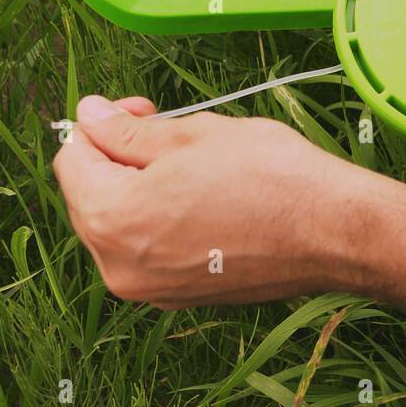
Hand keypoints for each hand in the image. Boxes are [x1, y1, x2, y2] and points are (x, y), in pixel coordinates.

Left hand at [53, 96, 385, 308]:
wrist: (333, 232)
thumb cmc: (271, 177)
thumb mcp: (194, 134)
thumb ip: (129, 130)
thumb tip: (89, 115)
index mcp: (112, 217)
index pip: (72, 159)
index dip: (101, 123)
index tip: (142, 109)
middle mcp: (118, 265)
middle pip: (88, 197)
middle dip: (117, 159)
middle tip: (165, 129)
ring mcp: (148, 289)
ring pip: (118, 226)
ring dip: (139, 190)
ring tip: (193, 166)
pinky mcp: (179, 298)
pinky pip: (148, 252)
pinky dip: (161, 222)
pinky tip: (204, 199)